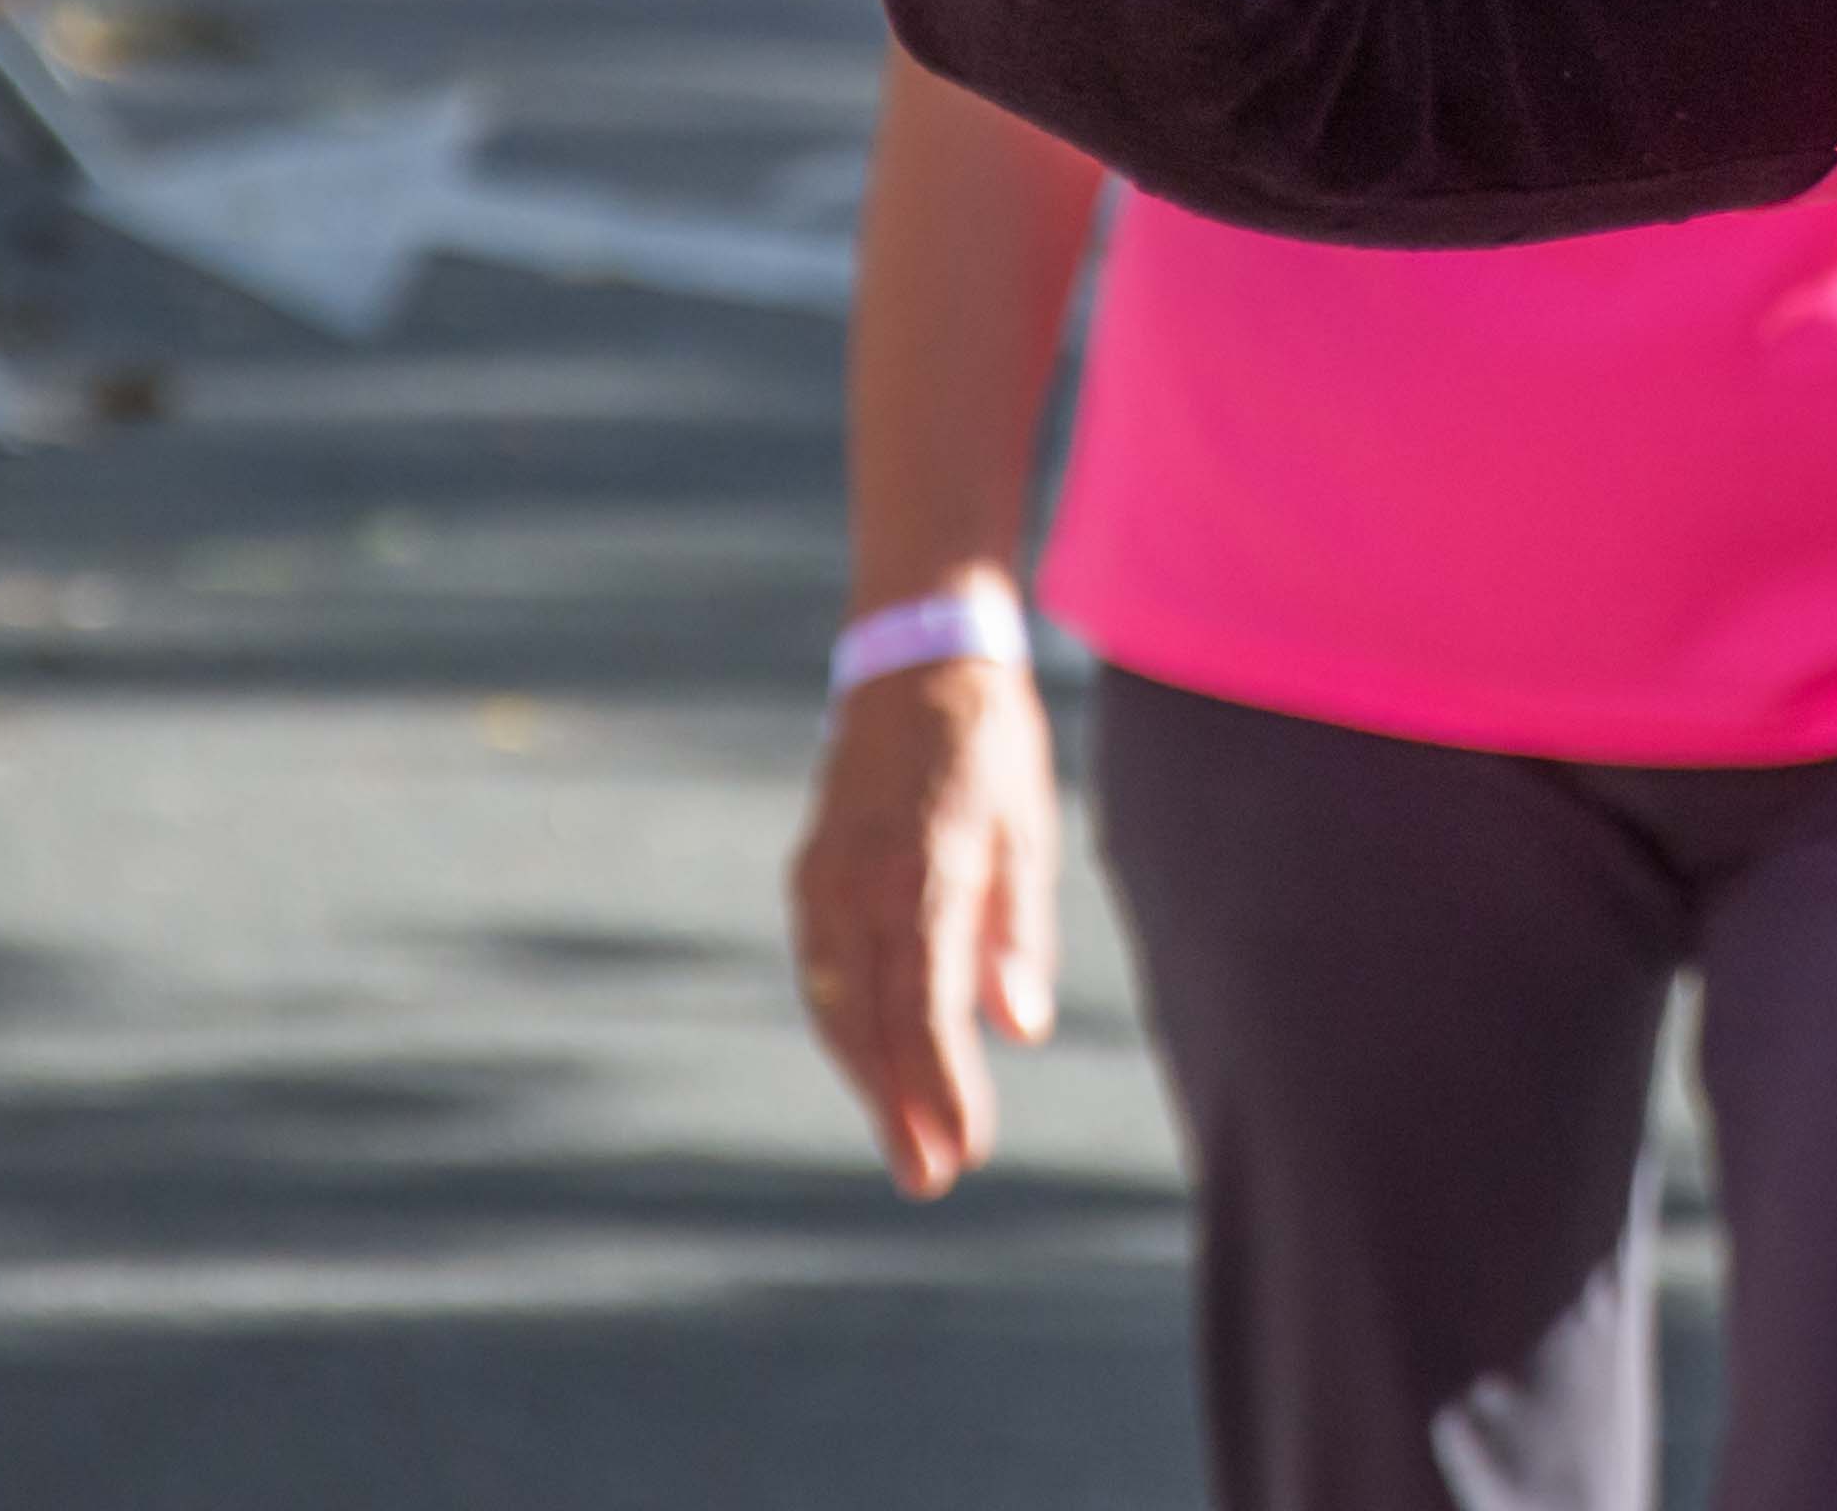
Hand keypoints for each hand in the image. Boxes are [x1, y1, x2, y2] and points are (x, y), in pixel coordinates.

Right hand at [790, 657, 1060, 1198]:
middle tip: (930, 1177)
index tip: (965, 1148)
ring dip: (867, 1076)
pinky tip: (870, 1063)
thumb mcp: (1027, 829)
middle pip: (872, 1018)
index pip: (927, 1003)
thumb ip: (1018, 932)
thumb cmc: (990, 747)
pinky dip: (843, 1025)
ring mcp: (825, 874)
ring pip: (835, 1001)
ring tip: (905, 1139)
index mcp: (927, 868)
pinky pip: (820, 967)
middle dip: (900, 1104)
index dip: (943, 1085)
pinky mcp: (809, 871)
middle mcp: (863, 878)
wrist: (916, 659)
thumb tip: (1019, 1030)